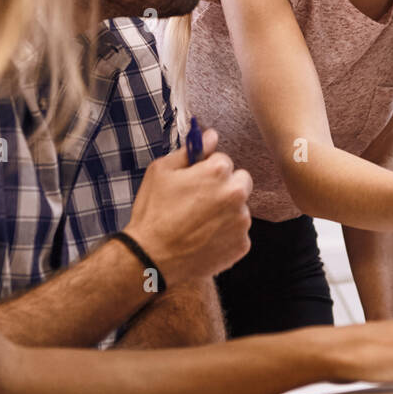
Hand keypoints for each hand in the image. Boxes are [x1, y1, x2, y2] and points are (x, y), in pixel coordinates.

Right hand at [123, 129, 252, 284]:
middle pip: (240, 181)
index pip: (223, 160)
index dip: (206, 170)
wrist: (150, 258)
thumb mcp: (161, 172)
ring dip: (226, 212)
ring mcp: (241, 221)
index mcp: (218, 172)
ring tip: (198, 224)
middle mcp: (236, 193)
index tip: (194, 182)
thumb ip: (190, 151)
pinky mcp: (242, 245)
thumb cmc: (152, 212)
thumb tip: (211, 135)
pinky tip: (204, 239)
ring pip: (240, 208)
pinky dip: (226, 235)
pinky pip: (238, 233)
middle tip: (200, 201)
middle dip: (225, 187)